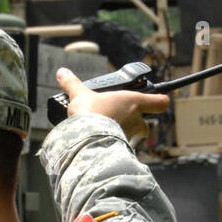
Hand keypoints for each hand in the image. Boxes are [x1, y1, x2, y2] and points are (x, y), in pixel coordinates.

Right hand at [55, 67, 170, 139]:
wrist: (85, 138)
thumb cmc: (89, 113)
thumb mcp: (79, 95)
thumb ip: (72, 84)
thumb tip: (62, 72)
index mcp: (132, 101)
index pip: (159, 101)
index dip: (160, 100)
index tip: (157, 99)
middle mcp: (136, 119)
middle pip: (145, 123)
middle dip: (135, 123)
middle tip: (119, 120)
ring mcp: (131, 135)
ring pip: (134, 136)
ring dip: (124, 135)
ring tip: (107, 134)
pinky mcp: (123, 149)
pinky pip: (123, 149)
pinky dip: (115, 148)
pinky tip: (103, 146)